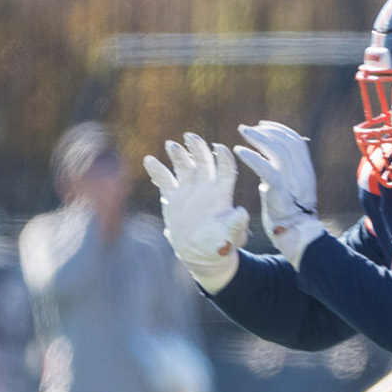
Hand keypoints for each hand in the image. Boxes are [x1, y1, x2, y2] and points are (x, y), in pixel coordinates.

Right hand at [144, 135, 249, 292]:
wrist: (201, 254)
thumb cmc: (221, 245)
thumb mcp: (231, 237)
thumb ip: (236, 225)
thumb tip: (242, 212)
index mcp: (223, 193)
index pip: (226, 169)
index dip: (224, 158)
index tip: (220, 147)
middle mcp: (206, 186)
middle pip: (203, 161)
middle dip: (198, 147)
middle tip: (190, 137)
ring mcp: (189, 189)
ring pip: (184, 165)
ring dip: (178, 154)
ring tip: (172, 145)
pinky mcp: (173, 197)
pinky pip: (164, 179)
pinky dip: (157, 170)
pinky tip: (149, 160)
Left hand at [233, 121, 325, 268]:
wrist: (298, 239)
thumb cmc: (289, 218)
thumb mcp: (289, 190)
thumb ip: (282, 174)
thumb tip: (267, 160)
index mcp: (306, 171)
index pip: (296, 141)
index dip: (279, 130)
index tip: (263, 125)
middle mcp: (302, 174)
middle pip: (287, 142)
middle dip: (266, 131)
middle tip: (246, 128)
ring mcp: (292, 183)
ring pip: (278, 150)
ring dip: (257, 138)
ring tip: (241, 134)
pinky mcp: (280, 193)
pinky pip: (267, 169)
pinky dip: (252, 157)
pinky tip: (239, 152)